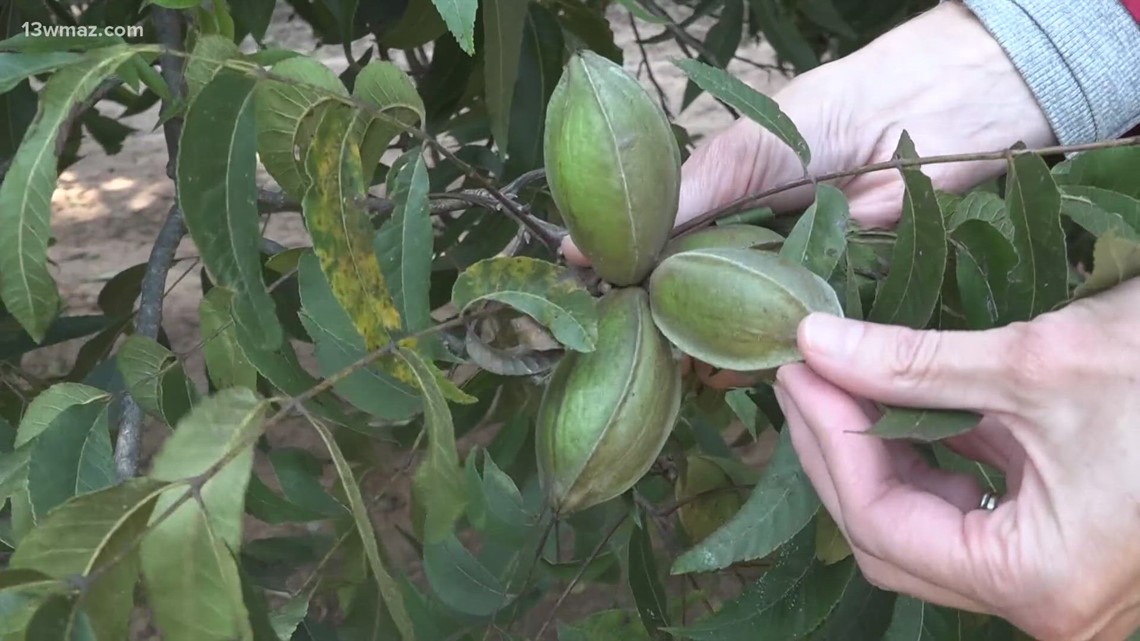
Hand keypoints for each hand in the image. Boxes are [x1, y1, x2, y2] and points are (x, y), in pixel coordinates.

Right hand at [563, 1, 1055, 387]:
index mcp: (722, 202)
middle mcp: (749, 242)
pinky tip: (719, 373)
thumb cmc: (833, 112)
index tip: (586, 304)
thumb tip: (591, 242)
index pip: (661, 249)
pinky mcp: (834, 297)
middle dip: (660, 323)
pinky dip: (756, 353)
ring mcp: (789, 272)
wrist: (934, 114)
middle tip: (621, 352)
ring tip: (661, 370)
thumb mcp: (746, 149)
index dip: (627, 277)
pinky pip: (788, 332)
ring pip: (735, 320)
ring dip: (702, 346)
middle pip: (693, 293)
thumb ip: (684, 195)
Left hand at [774, 279, 1139, 640]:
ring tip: (840, 380)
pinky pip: (975, 513)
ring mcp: (1061, 580)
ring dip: (879, 455)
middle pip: (894, 539)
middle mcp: (1050, 603)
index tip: (798, 370)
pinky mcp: (1069, 543)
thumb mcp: (1037, 364)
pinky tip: (902, 400)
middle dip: (839, 453)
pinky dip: (932, 458)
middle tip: (806, 374)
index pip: (882, 527)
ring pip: (929, 530)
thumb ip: (912, 364)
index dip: (827, 443)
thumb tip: (817, 342)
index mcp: (1042, 582)